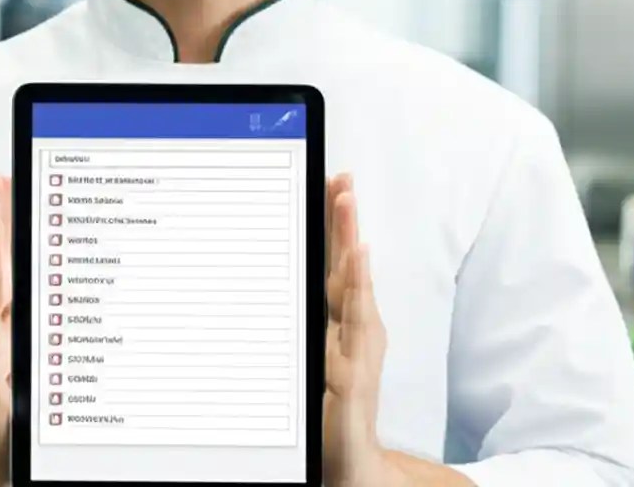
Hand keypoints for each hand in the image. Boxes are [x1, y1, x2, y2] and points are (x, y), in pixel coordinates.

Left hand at [323, 174, 390, 486]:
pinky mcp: (354, 374)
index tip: (333, 181)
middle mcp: (354, 331)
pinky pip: (355, 326)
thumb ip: (303, 324)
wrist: (348, 466)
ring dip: (348, 240)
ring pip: (351, 285)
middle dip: (342, 219)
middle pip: (344, 266)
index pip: (335, 265)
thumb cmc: (327, 411)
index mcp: (341, 325)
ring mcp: (356, 350)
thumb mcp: (306, 360)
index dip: (334, 224)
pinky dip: (359, 288)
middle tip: (342, 176)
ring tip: (347, 200)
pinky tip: (357, 259)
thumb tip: (274, 285)